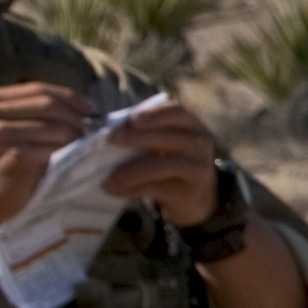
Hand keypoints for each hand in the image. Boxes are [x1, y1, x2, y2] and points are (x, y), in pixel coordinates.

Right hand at [0, 83, 95, 231]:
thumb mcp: (1, 129)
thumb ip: (29, 114)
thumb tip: (80, 107)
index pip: (37, 89)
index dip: (68, 96)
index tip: (90, 107)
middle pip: (47, 104)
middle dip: (76, 116)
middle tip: (89, 131)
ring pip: (54, 126)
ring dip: (75, 137)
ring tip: (81, 147)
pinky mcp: (12, 157)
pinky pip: (52, 149)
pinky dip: (67, 153)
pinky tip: (70, 159)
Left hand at [102, 99, 225, 230]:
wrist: (194, 195)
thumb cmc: (169, 159)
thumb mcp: (164, 141)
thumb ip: (144, 132)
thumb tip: (108, 131)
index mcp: (192, 125)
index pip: (178, 112)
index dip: (156, 114)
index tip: (132, 119)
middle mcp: (200, 144)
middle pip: (169, 137)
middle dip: (137, 137)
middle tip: (110, 139)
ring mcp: (199, 169)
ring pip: (162, 166)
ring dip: (130, 171)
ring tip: (107, 178)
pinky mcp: (190, 192)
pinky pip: (157, 189)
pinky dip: (132, 189)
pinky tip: (115, 190)